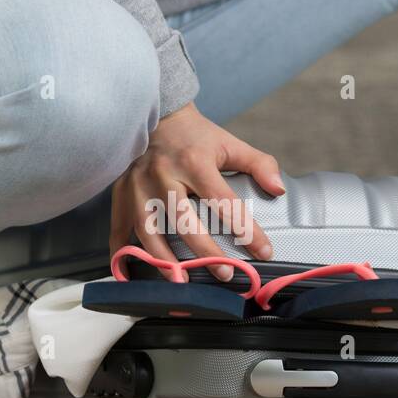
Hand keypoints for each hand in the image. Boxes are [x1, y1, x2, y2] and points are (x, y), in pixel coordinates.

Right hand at [110, 103, 283, 280]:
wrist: (156, 115)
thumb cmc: (195, 136)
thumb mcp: (230, 144)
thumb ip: (259, 164)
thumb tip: (279, 189)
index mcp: (194, 162)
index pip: (224, 202)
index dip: (245, 229)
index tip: (263, 251)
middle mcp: (164, 176)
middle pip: (184, 222)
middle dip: (205, 252)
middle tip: (224, 273)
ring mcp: (138, 187)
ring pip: (149, 232)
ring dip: (165, 261)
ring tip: (182, 282)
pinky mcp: (120, 194)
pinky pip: (118, 228)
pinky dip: (122, 253)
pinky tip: (130, 272)